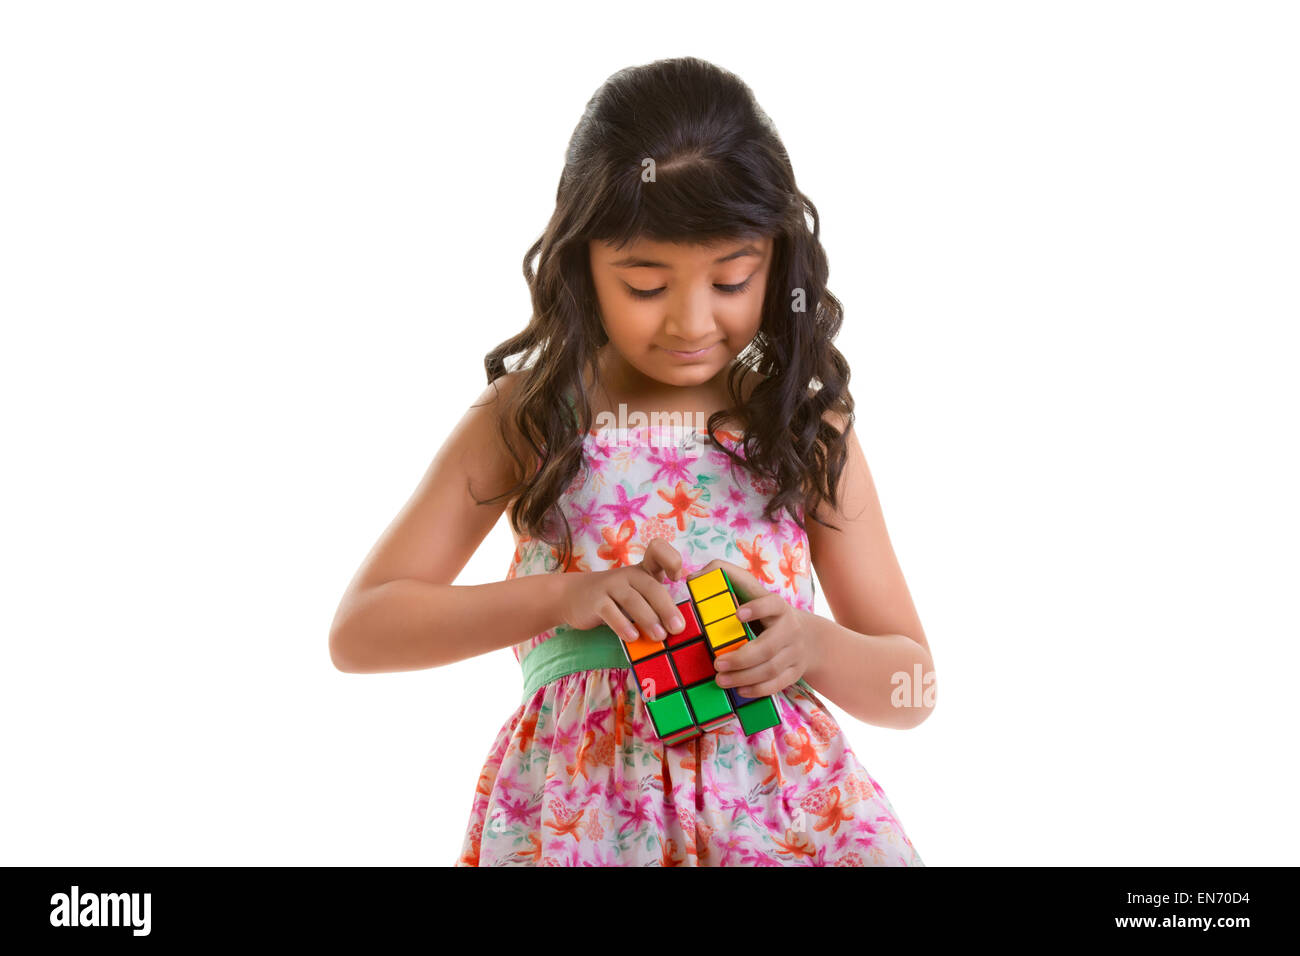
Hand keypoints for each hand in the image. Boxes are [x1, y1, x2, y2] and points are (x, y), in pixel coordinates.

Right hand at [558, 539, 686, 645]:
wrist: (572, 596)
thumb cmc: (615, 598)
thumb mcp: (636, 594)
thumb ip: (655, 606)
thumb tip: (678, 629)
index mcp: (643, 570)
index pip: (658, 551)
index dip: (671, 560)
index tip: (677, 578)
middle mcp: (628, 574)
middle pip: (651, 587)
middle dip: (666, 608)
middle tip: (677, 628)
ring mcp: (610, 586)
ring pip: (632, 600)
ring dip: (648, 619)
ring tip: (660, 637)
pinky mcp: (595, 601)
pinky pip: (611, 612)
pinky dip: (623, 625)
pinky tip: (632, 637)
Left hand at [690, 558, 816, 697]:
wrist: (807, 637)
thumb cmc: (766, 611)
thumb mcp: (752, 592)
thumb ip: (724, 577)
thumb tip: (692, 576)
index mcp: (778, 606)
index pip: (772, 604)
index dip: (757, 609)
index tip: (737, 614)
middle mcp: (790, 629)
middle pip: (768, 646)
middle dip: (741, 658)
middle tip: (716, 663)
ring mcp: (795, 652)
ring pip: (771, 668)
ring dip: (744, 677)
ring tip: (720, 679)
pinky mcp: (795, 671)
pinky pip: (778, 684)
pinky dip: (758, 689)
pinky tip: (739, 690)